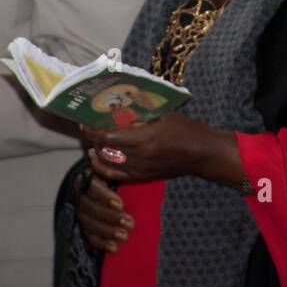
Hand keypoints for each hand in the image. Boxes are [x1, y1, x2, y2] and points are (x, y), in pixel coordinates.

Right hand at [75, 169, 132, 252]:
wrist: (98, 183)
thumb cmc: (111, 175)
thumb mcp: (112, 168)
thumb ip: (116, 165)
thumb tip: (122, 159)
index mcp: (85, 179)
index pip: (92, 189)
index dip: (105, 197)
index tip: (120, 204)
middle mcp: (79, 197)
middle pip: (91, 209)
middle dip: (111, 218)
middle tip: (130, 224)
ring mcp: (79, 213)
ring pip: (89, 224)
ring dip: (108, 232)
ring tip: (125, 237)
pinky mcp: (82, 226)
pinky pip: (88, 236)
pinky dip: (101, 243)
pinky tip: (114, 248)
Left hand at [80, 112, 235, 184]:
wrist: (202, 154)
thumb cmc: (185, 130)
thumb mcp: (162, 115)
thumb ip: (139, 115)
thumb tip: (117, 109)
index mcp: (144, 139)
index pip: (107, 136)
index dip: (92, 130)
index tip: (84, 122)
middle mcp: (139, 157)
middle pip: (103, 150)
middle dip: (92, 139)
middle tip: (89, 127)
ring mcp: (139, 170)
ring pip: (106, 164)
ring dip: (96, 152)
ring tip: (93, 141)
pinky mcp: (142, 177)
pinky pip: (115, 175)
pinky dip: (103, 167)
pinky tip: (99, 157)